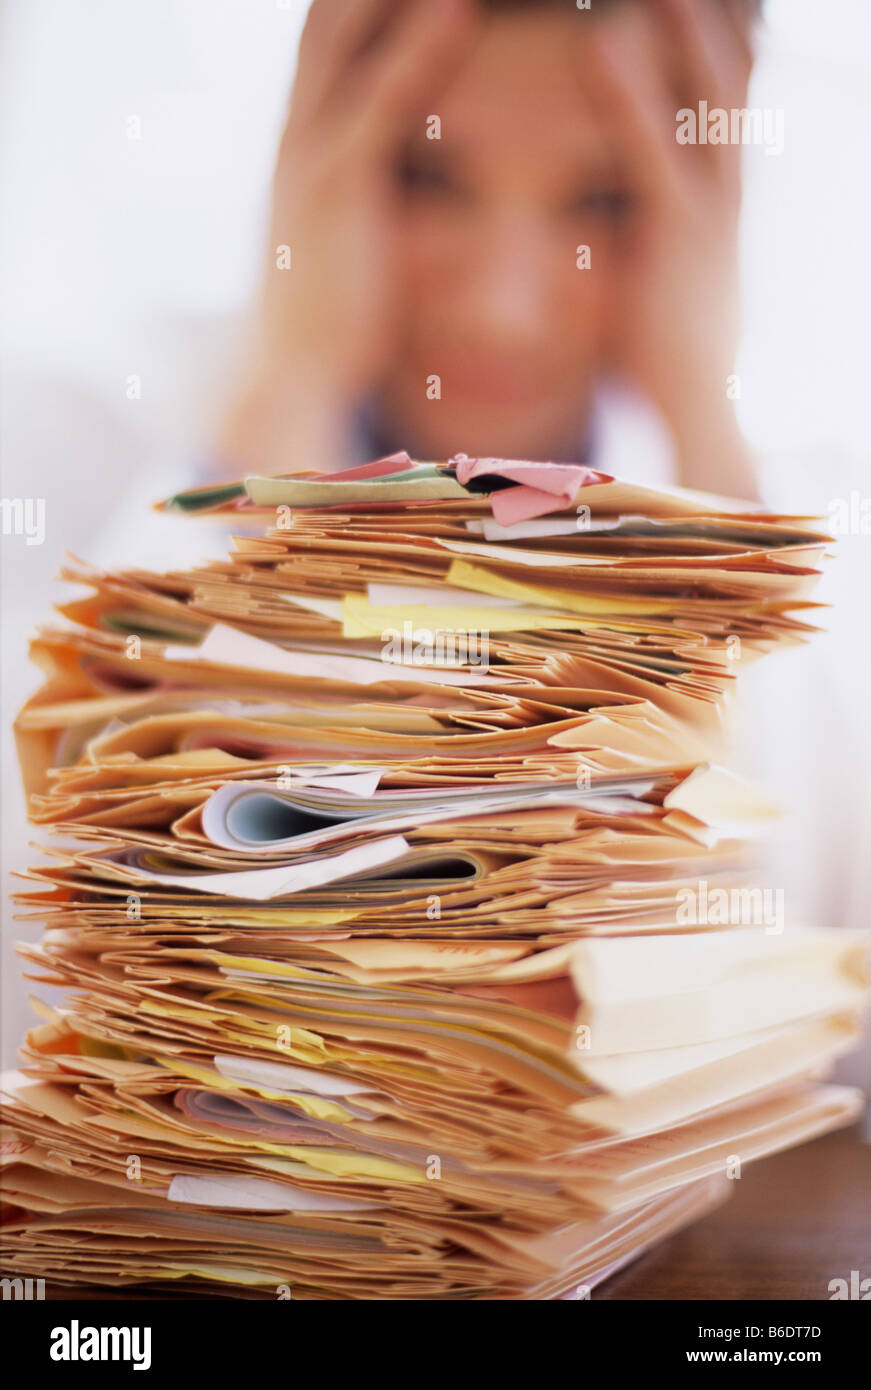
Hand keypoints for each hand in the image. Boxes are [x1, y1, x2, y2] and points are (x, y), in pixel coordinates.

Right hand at [220, 0, 476, 474]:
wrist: (298, 376)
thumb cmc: (336, 309)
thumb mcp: (349, 229)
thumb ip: (370, 178)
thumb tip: (402, 156)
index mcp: (304, 132)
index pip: (329, 26)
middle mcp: (298, 127)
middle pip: (331, 12)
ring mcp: (309, 154)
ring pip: (348, 34)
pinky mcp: (334, 190)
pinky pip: (380, 102)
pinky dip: (418, 51)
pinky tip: (459, 8)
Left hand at [587, 0, 759, 495]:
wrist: (698, 414)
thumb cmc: (668, 356)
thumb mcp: (665, 282)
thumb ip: (649, 235)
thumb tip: (627, 217)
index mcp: (726, 203)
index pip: (734, 101)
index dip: (720, 41)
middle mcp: (728, 195)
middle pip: (734, 78)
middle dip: (712, 18)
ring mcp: (711, 213)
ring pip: (710, 95)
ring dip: (682, 28)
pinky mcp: (679, 238)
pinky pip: (652, 149)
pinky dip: (628, 95)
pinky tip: (598, 44)